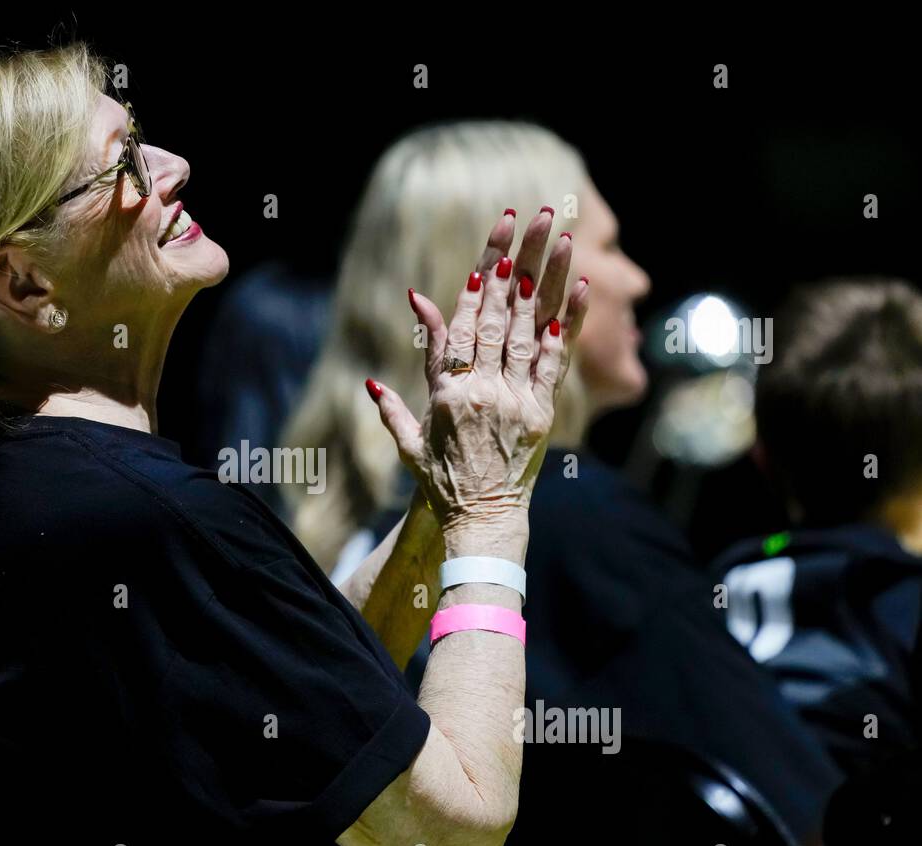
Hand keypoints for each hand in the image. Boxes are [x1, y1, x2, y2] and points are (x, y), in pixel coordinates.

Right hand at [368, 209, 588, 530]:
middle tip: (528, 216)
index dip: (472, 286)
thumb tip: (372, 380)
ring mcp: (515, 400)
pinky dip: (568, 323)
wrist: (482, 521)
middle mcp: (480, 390)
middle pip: (495, 314)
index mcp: (444, 393)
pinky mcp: (543, 413)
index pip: (457, 327)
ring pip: (528, 327)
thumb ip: (393, 406)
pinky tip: (582, 288)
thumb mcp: (408, 443)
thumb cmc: (441, 484)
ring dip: (546, 278)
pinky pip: (557, 361)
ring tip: (559, 235)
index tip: (487, 250)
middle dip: (512, 261)